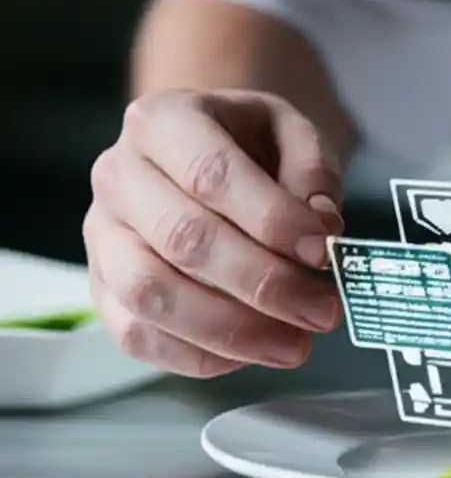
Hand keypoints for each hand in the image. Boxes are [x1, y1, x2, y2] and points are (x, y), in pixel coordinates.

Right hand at [84, 89, 344, 377]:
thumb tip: (322, 228)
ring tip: (293, 345)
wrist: (203, 155)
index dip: (272, 220)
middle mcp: (118, 176)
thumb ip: (312, 174)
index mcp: (163, 122)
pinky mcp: (102, 288)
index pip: (211, 174)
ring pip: (152, 294)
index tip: (322, 252)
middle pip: (184, 239)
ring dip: (230, 331)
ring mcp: (102, 235)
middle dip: (264, 284)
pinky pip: (136, 335)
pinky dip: (196, 356)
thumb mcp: (292, 133)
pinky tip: (249, 355)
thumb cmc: (249, 146)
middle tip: (322, 312)